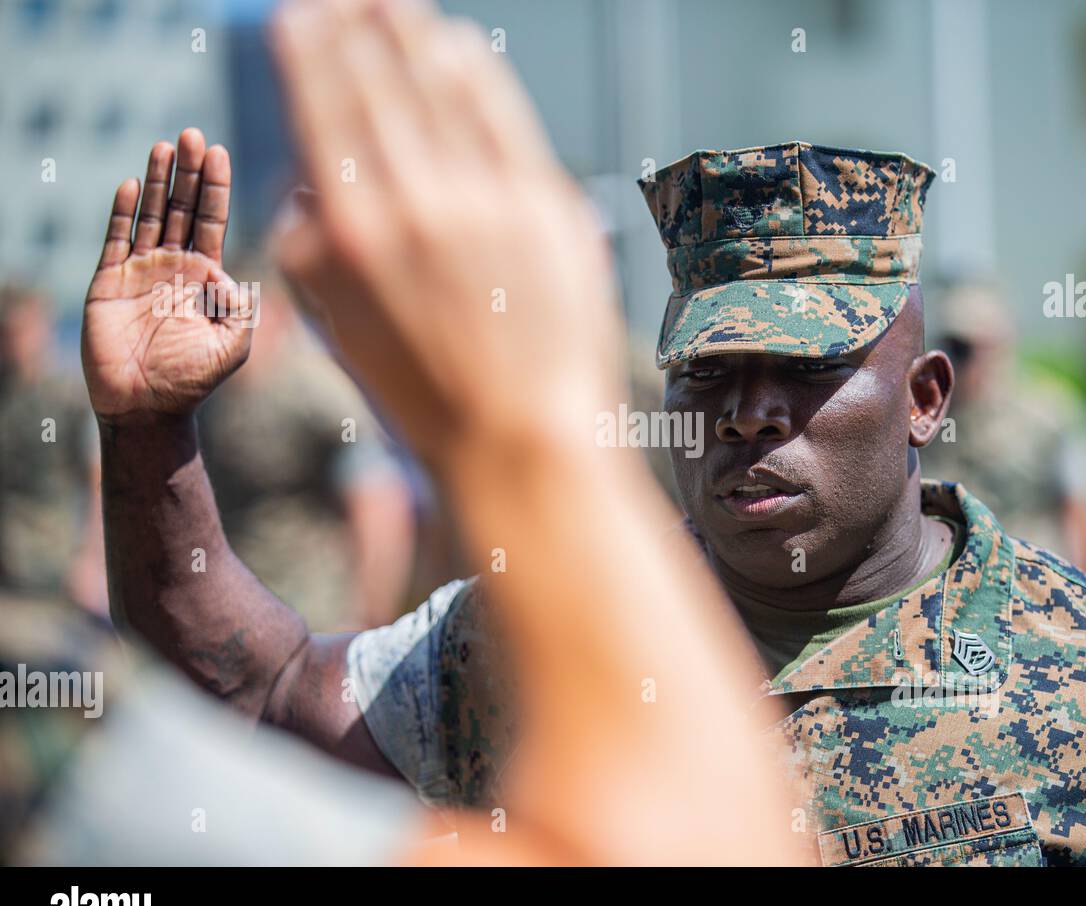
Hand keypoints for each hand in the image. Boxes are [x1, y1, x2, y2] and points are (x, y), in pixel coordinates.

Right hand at [83, 129, 253, 422]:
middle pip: (183, 208)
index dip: (216, 188)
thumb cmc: (193, 381)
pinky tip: (133, 186)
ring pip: (152, 215)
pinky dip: (124, 213)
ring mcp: (141, 271)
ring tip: (164, 145)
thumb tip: (234, 276)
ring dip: (159, 181)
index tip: (219, 153)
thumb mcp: (232, 347)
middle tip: (192, 134)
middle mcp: (174, 267)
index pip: (212, 222)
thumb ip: (241, 312)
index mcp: (205, 278)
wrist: (146, 406)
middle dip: (189, 172)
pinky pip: (116, 240)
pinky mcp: (109, 282)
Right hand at [270, 0, 623, 469]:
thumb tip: (306, 186)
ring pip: (440, 90)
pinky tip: (459, 49)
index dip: (310, 53)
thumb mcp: (343, 334)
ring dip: (413, 36)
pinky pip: (503, 120)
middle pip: (379, 86)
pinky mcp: (546, 210)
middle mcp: (414, 206)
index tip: (300, 17)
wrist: (525, 443)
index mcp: (351, 236)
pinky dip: (475, 76)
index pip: (323, 113)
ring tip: (395, 4)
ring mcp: (485, 203)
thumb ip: (314, 255)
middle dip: (357, 29)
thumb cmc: (428, 400)